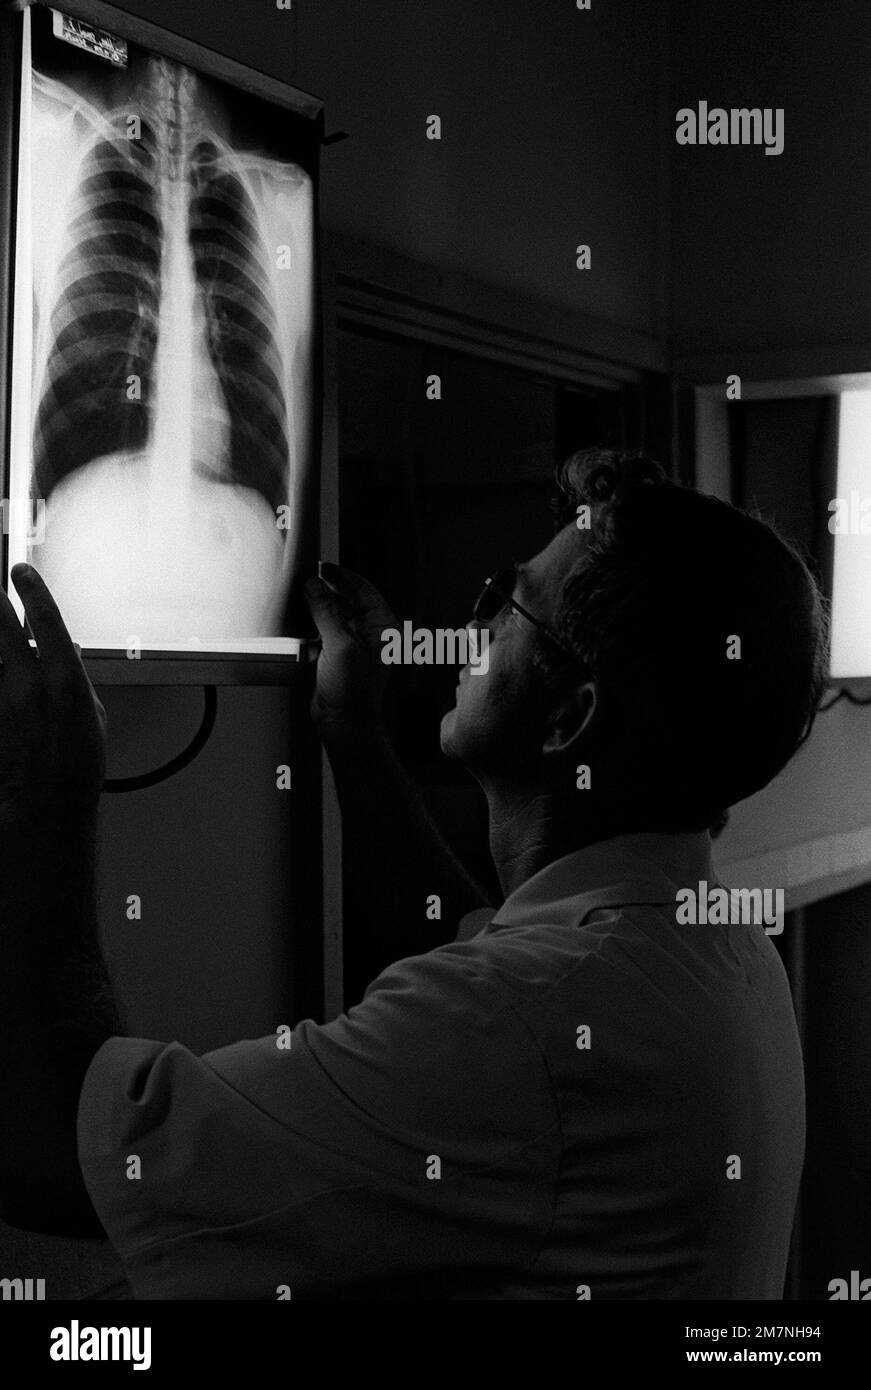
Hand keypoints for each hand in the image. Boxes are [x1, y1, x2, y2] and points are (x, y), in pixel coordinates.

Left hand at [0, 564, 105, 824]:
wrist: (44, 804)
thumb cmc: (75, 766)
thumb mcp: (91, 715)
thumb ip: (74, 678)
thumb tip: (63, 651)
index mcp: (64, 679)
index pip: (45, 618)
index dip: (31, 588)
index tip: (20, 570)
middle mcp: (29, 683)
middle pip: (2, 623)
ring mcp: (2, 699)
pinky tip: (2, 675)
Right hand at [304, 562, 397, 738]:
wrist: (343, 723)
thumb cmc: (353, 692)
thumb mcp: (340, 646)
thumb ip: (326, 613)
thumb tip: (314, 586)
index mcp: (382, 627)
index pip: (364, 590)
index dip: (343, 576)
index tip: (322, 568)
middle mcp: (370, 633)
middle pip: (347, 600)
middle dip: (327, 591)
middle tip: (307, 582)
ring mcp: (353, 644)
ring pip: (333, 614)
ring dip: (317, 608)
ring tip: (301, 600)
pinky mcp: (336, 654)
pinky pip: (323, 631)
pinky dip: (311, 625)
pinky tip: (300, 622)